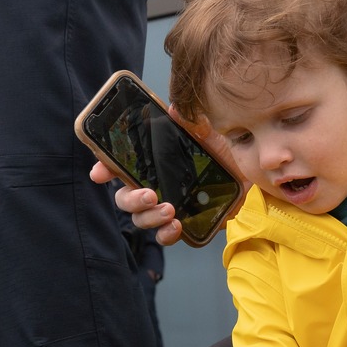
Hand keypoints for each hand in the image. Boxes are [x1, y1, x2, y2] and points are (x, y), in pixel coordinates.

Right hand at [88, 107, 244, 247]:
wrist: (247, 175)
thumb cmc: (220, 152)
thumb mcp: (206, 135)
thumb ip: (190, 124)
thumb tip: (174, 110)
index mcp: (150, 164)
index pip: (118, 167)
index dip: (103, 169)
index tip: (99, 174)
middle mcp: (152, 187)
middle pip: (124, 199)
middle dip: (132, 200)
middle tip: (149, 195)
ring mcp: (164, 208)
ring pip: (141, 220)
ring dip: (149, 217)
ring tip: (168, 210)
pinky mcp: (182, 225)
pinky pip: (164, 236)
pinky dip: (166, 234)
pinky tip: (176, 226)